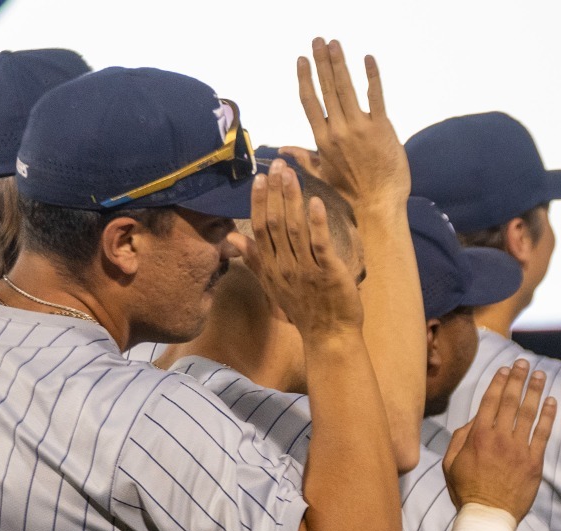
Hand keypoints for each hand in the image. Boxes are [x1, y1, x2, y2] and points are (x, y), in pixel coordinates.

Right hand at [235, 163, 362, 333]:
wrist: (329, 335)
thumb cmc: (303, 309)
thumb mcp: (272, 285)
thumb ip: (254, 259)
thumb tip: (231, 238)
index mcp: (270, 266)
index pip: (260, 227)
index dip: (259, 201)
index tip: (260, 178)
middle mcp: (284, 265)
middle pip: (275, 222)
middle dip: (275, 192)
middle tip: (278, 165)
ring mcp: (305, 268)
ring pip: (294, 228)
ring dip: (292, 199)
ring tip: (291, 174)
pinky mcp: (327, 272)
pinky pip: (319, 244)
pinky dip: (317, 222)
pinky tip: (315, 202)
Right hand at [294, 38, 408, 211]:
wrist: (379, 202)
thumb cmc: (351, 191)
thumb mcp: (322, 174)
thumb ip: (303, 158)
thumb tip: (282, 151)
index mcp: (322, 138)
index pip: (309, 101)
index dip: (305, 78)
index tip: (302, 60)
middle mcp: (338, 129)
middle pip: (326, 89)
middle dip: (322, 62)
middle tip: (318, 40)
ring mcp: (359, 127)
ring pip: (346, 88)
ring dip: (340, 63)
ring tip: (335, 44)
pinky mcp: (381, 128)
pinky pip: (376, 97)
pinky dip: (372, 76)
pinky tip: (368, 59)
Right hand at [444, 360, 557, 518]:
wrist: (488, 517)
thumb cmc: (466, 491)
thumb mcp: (451, 463)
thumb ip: (460, 437)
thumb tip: (474, 418)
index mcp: (477, 437)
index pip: (490, 401)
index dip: (499, 383)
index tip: (505, 369)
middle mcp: (498, 439)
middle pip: (510, 401)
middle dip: (518, 379)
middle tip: (524, 363)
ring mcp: (518, 450)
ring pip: (528, 413)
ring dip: (535, 391)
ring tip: (540, 375)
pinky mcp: (534, 463)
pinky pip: (543, 434)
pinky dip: (548, 416)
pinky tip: (552, 401)